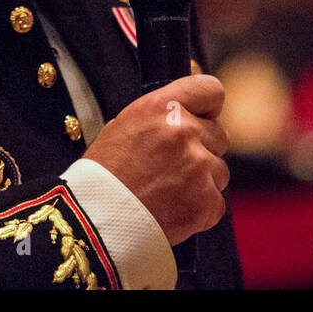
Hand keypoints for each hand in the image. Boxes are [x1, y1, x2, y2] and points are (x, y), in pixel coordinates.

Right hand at [82, 74, 230, 245]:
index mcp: (161, 107)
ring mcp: (198, 166)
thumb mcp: (123, 127)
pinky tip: (172, 211)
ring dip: (202, 181)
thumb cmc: (103, 176)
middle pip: (219, 134)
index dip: (208, 107)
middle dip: (203, 150)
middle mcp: (183, 131)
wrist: (92, 222)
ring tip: (168, 193)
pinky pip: (216, 202)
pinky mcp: (205, 200)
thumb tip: (191, 115)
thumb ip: (162, 118)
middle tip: (173, 167)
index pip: (211, 89)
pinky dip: (200, 210)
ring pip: (219, 170)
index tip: (203, 118)